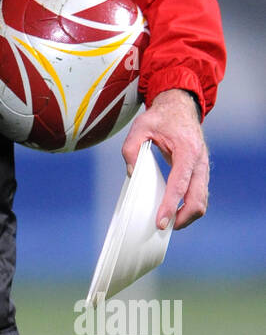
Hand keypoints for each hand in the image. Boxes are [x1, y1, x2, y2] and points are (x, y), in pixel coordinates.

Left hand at [121, 88, 208, 231]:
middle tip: (163, 227)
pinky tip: (174, 211)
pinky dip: (188, 206)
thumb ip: (131, 149)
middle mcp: (200, 161)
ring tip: (168, 222)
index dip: (171, 206)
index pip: (180, 185)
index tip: (161, 222)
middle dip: (182, 218)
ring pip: (202, 200)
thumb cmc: (161, 117)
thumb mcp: (139, 127)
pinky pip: (199, 194)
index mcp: (187, 150)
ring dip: (187, 215)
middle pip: (198, 199)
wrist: (180, 107)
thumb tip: (132, 173)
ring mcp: (203, 168)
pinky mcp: (201, 172)